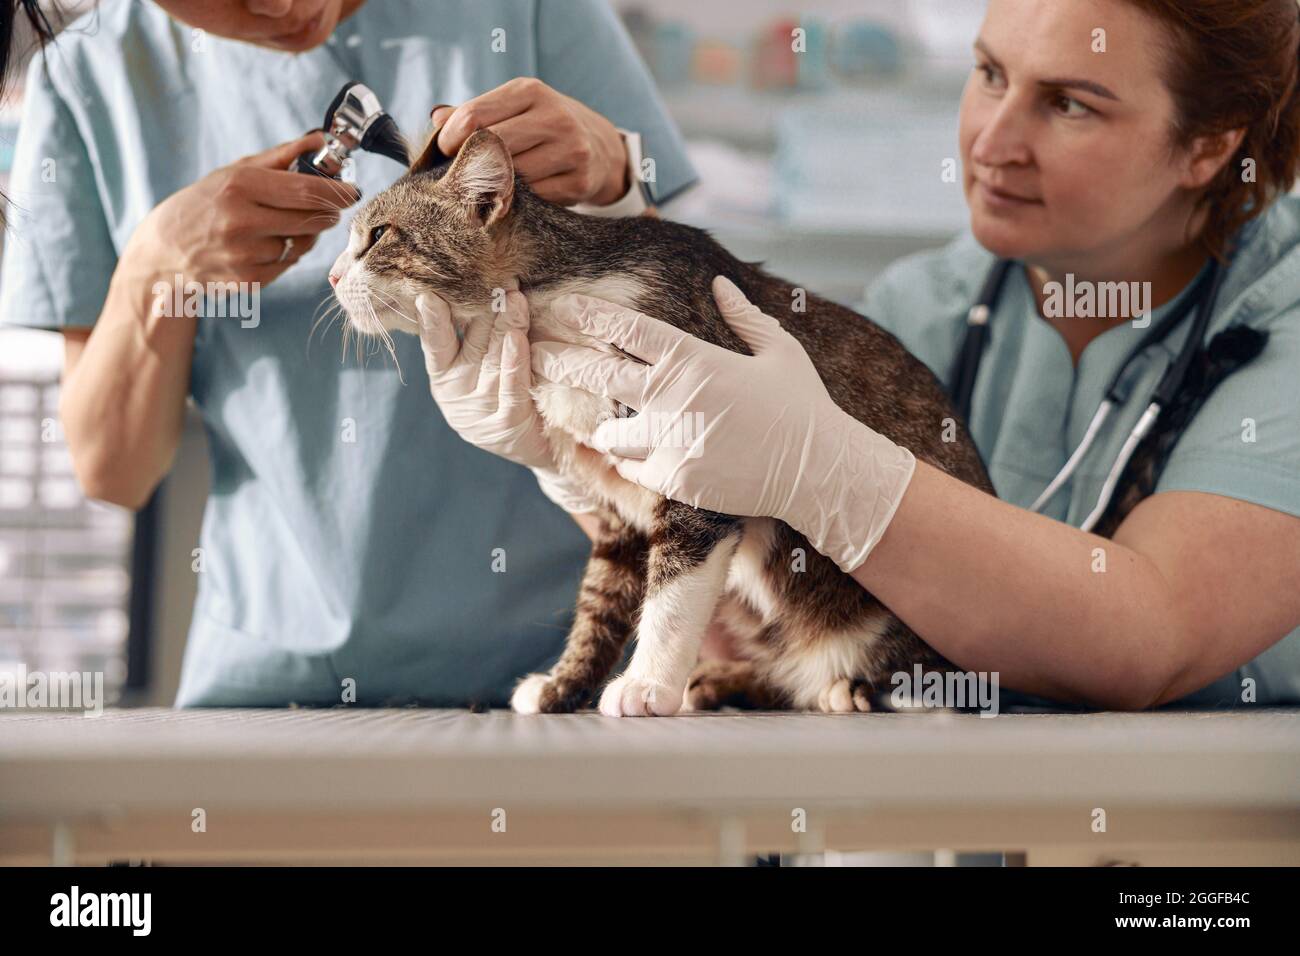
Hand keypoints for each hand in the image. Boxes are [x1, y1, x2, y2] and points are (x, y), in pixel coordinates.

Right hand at [121, 131, 359, 289]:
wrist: (164, 252)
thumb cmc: (206, 203)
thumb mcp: (235, 172)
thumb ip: (281, 156)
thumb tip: (321, 140)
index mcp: (239, 187)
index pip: (306, 191)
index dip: (336, 192)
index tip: (353, 191)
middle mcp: (241, 222)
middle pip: (311, 219)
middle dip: (327, 213)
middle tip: (328, 208)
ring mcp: (244, 255)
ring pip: (302, 245)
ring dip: (304, 235)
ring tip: (284, 226)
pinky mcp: (248, 280)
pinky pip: (288, 265)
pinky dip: (286, 255)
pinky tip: (266, 246)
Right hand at [414, 290, 599, 513]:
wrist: (537, 445)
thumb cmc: (508, 393)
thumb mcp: (484, 363)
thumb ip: (477, 332)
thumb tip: (480, 283)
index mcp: (445, 374)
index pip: (434, 343)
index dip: (431, 320)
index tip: (429, 294)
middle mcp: (458, 392)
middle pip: (470, 342)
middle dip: (482, 307)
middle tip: (494, 275)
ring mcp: (481, 410)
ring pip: (492, 360)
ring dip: (503, 325)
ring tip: (513, 296)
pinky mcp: (507, 424)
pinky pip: (512, 387)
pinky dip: (513, 361)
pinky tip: (516, 338)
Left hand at [430, 77, 628, 205]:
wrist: (600, 148)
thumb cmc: (542, 126)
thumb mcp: (513, 107)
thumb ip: (474, 112)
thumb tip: (437, 118)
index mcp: (531, 91)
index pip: (474, 116)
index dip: (450, 139)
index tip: (445, 151)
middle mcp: (555, 117)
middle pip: (492, 147)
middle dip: (470, 164)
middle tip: (460, 175)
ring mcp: (571, 150)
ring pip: (512, 176)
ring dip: (493, 185)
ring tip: (486, 186)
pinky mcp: (578, 182)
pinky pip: (532, 198)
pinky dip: (518, 200)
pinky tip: (515, 195)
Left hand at [529, 276, 917, 571]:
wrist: (816, 469)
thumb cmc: (801, 406)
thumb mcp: (779, 351)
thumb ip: (744, 316)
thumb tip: (720, 283)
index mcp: (692, 360)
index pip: (626, 328)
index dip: (589, 314)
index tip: (563, 305)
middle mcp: (670, 399)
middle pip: (596, 374)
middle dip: (559, 362)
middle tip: (535, 357)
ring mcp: (668, 442)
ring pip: (607, 432)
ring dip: (603, 426)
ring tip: (597, 422)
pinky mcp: (674, 480)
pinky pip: (632, 469)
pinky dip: (633, 462)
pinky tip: (636, 457)